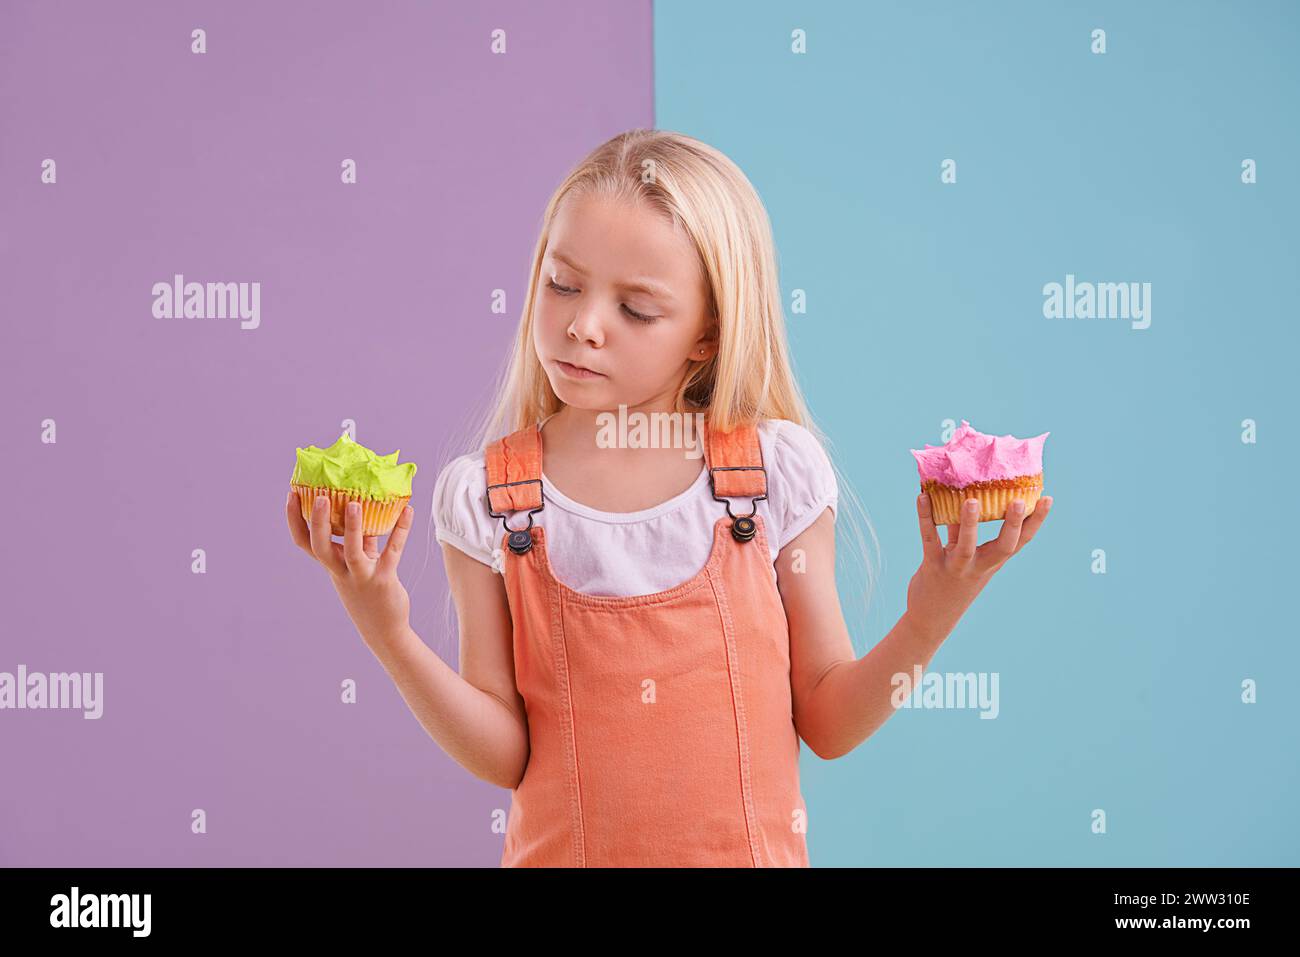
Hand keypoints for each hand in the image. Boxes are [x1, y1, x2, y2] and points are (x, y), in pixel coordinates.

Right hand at [286, 489, 415, 648]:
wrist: (384, 630)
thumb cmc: (368, 593)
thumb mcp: (358, 566)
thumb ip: (360, 540)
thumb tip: (364, 510)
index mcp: (331, 565)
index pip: (304, 542)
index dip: (294, 519)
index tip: (291, 495)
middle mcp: (341, 572)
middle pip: (320, 546)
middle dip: (316, 522)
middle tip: (318, 496)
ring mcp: (361, 577)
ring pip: (353, 551)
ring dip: (353, 527)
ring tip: (354, 502)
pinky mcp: (383, 580)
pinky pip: (392, 552)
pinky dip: (401, 530)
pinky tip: (409, 510)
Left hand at [906, 492, 1052, 641]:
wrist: (930, 620)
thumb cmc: (950, 584)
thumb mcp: (964, 559)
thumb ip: (964, 531)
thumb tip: (966, 499)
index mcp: (992, 562)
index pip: (1020, 542)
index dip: (1035, 522)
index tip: (1047, 499)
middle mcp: (979, 567)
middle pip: (1003, 547)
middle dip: (1012, 524)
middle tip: (1017, 501)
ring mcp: (956, 568)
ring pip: (966, 545)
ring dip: (969, 522)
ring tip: (971, 500)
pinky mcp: (933, 567)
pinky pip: (930, 539)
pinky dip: (925, 518)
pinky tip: (922, 497)